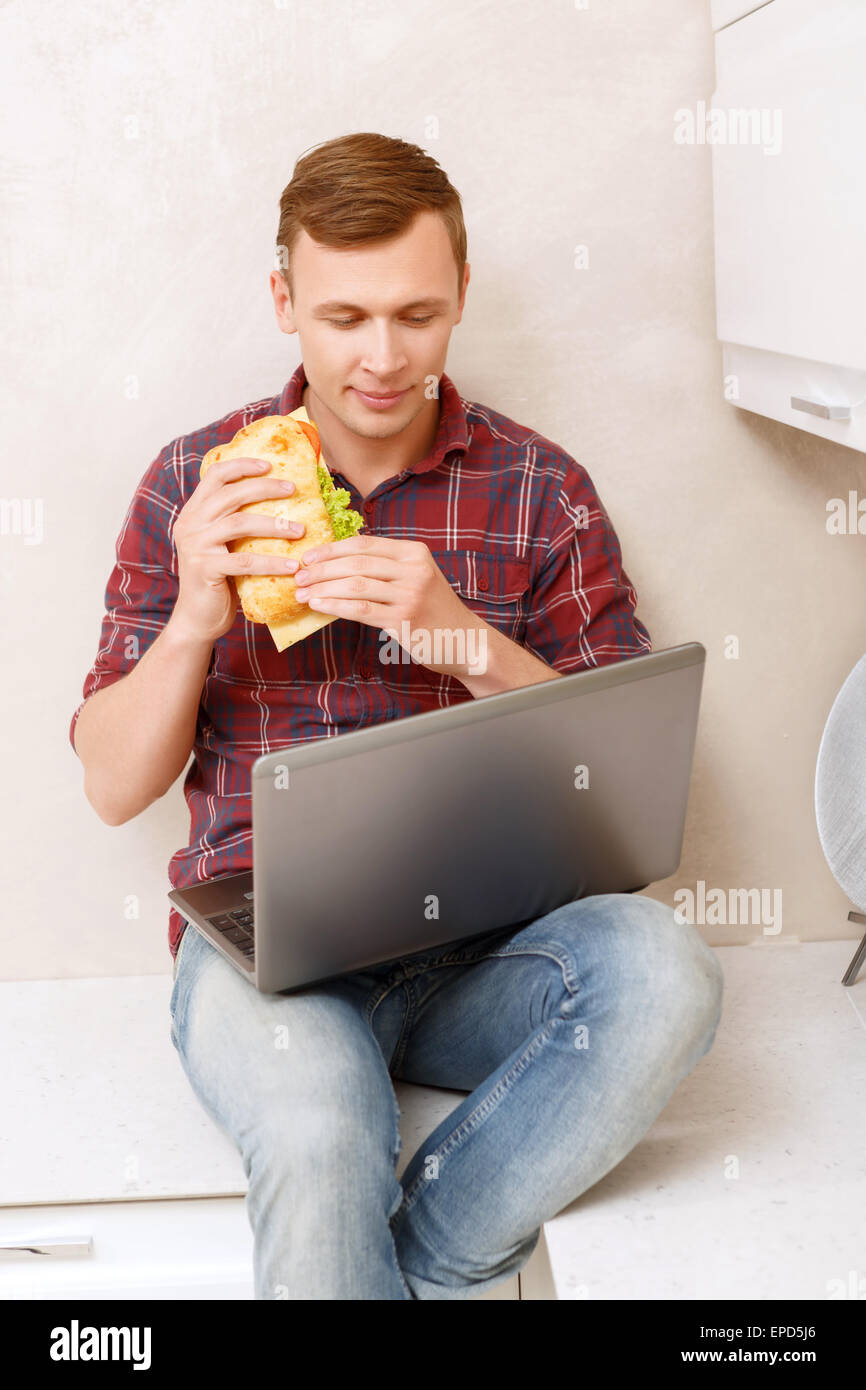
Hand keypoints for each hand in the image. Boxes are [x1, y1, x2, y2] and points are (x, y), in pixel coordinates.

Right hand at [170, 456, 305, 644]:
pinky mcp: (205, 569)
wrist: (197, 618)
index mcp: (194, 512)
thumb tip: (280, 502)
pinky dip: (272, 562)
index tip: (269, 464)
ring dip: (275, 524)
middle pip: (231, 493)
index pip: (215, 475)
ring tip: (300, 531)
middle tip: (293, 489)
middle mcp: (191, 523)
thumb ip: (237, 522)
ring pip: (239, 523)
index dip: (242, 465)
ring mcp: (195, 545)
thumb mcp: (224, 545)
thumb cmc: (220, 580)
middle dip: (265, 488)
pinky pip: (244, 561)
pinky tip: (292, 566)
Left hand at [292, 534, 491, 679]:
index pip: (363, 544)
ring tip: (302, 594)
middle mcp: (413, 569)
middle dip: (321, 569)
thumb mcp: (416, 577)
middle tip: (299, 577)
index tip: (308, 557)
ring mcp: (410, 593)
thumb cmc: (434, 610)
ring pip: (355, 584)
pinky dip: (335, 605)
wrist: (465, 640)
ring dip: (323, 588)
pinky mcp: (404, 619)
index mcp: (413, 552)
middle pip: (356, 563)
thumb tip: (338, 563)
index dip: (331, 549)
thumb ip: (386, 567)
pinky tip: (318, 606)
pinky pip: (360, 609)